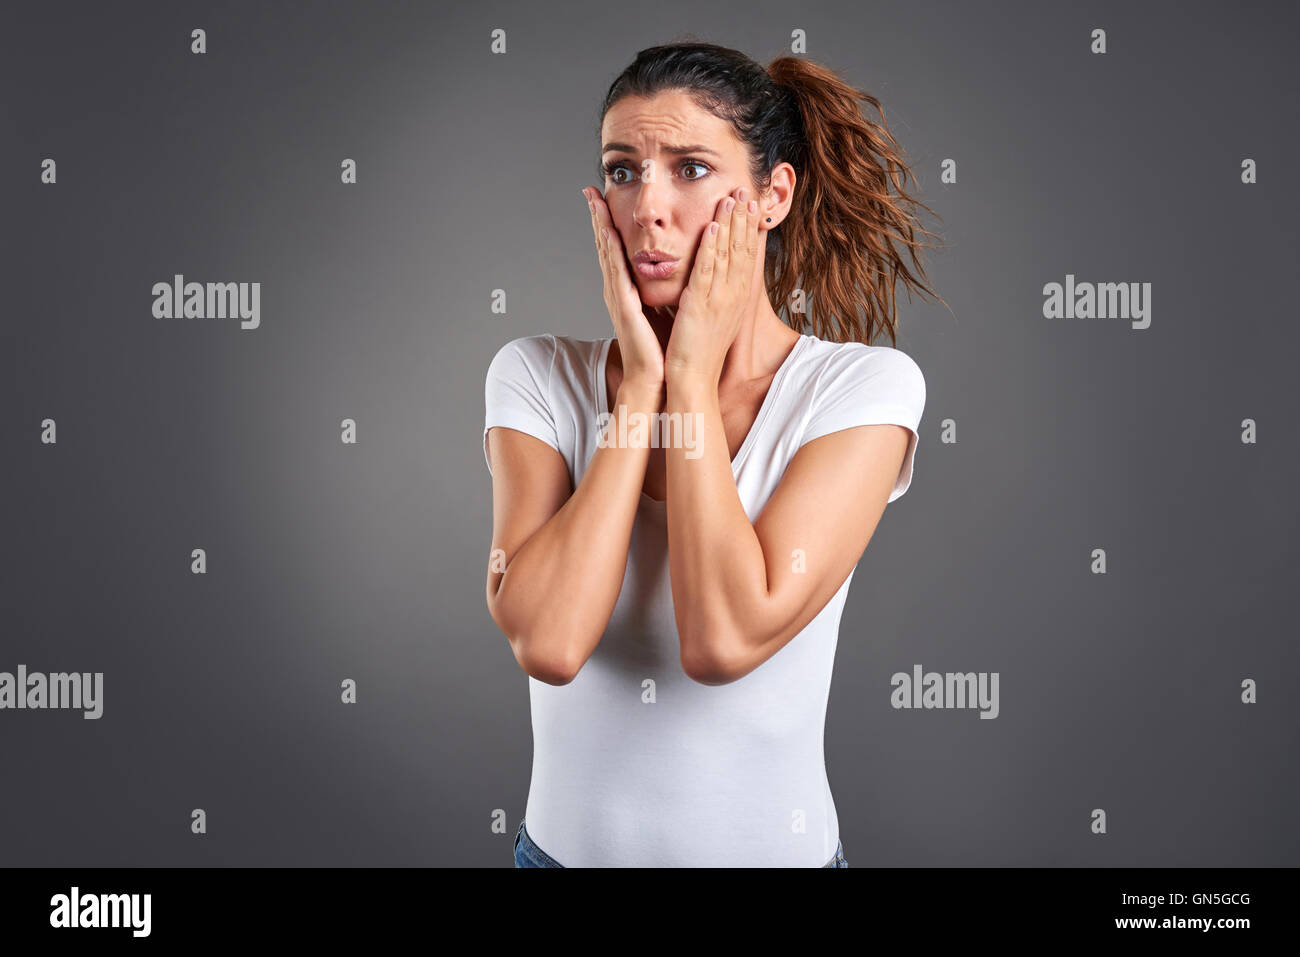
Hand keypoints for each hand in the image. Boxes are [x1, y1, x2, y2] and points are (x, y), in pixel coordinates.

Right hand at [583, 187, 665, 396]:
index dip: (609, 224)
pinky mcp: (624, 308)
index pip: (616, 251)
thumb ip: (659, 291)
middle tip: (591, 190)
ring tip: (595, 201)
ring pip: (607, 255)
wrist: (655, 381)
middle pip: (605, 246)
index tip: (605, 199)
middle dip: (598, 217)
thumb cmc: (661, 350)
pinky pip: (616, 274)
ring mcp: (618, 299)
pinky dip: (611, 252)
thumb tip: (670, 274)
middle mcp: (618, 291)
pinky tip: (608, 233)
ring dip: (600, 226)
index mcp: (627, 291)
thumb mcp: (661, 311)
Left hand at [664, 187, 761, 385]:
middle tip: (747, 188)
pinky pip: (708, 270)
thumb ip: (715, 294)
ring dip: (731, 223)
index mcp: (736, 298)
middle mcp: (733, 295)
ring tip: (733, 196)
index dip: (750, 227)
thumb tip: (714, 278)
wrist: (693, 379)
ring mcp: (719, 299)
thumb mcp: (714, 317)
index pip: (747, 255)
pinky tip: (713, 225)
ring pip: (728, 254)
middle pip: (743, 249)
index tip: (752, 203)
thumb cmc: (700, 352)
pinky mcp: (701, 305)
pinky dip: (712, 247)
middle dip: (745, 217)